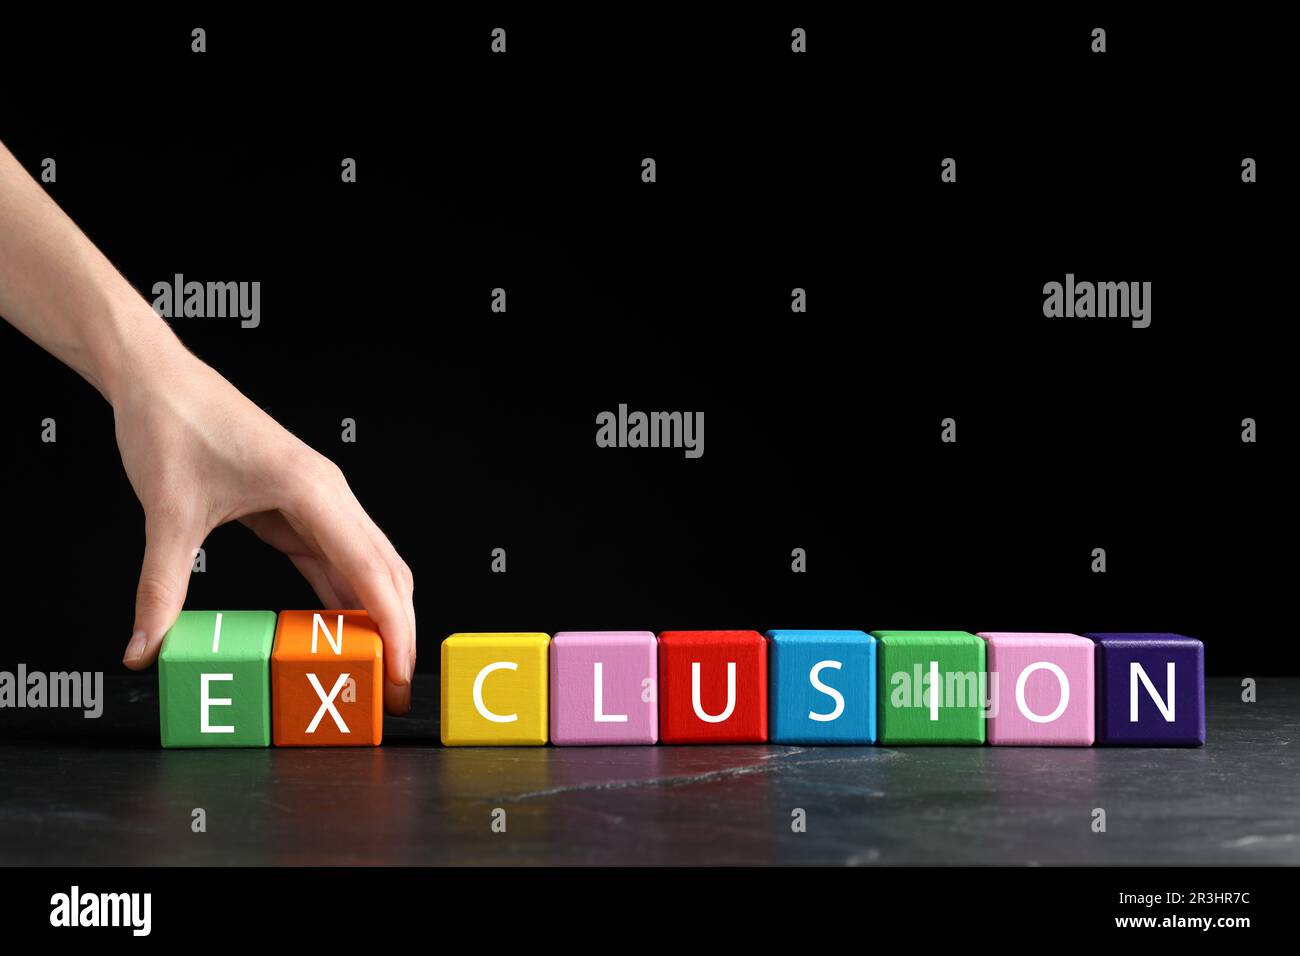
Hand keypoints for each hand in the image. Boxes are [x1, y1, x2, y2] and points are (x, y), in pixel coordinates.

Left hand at [114, 328, 415, 713]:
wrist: (158, 378)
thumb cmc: (174, 423)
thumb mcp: (168, 514)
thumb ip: (160, 588)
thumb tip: (146, 648)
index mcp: (311, 490)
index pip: (370, 570)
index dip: (391, 626)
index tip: (398, 671)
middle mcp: (328, 493)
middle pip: (385, 570)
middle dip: (395, 629)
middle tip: (390, 686)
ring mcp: (318, 499)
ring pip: (367, 564)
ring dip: (372, 614)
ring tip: (369, 667)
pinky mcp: (299, 505)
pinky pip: (335, 558)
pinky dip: (341, 596)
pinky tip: (334, 628)